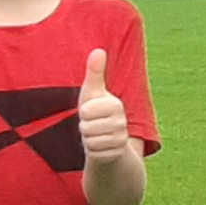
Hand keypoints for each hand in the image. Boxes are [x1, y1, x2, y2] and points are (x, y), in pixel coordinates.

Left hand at [76, 48, 131, 163]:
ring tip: (95, 134)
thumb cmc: (96, 111)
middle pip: (86, 128)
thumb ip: (95, 72)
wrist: (107, 138)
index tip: (91, 111)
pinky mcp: (117, 154)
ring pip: (90, 141)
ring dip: (87, 139)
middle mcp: (122, 122)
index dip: (83, 113)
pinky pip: (94, 154)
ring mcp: (121, 139)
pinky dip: (92, 151)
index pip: (86, 111)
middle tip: (92, 125)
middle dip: (84, 128)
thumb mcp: (93, 92)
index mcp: (116, 105)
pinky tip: (99, 146)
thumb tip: (98, 50)